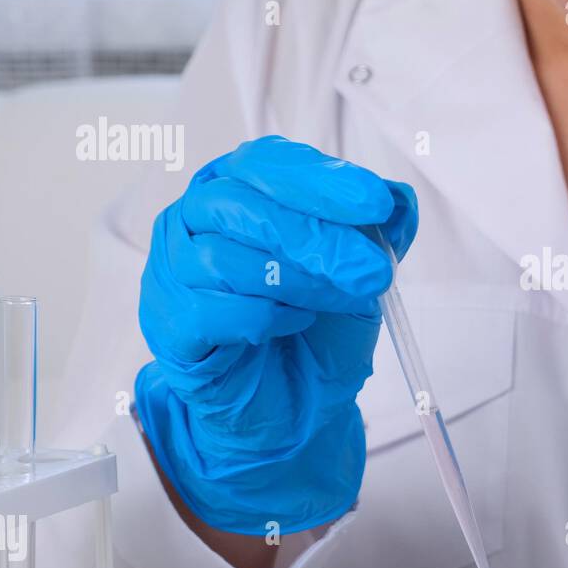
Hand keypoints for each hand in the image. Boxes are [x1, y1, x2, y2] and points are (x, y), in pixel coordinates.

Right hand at [135, 135, 416, 534]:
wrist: (300, 404)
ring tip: (339, 301)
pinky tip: (292, 324)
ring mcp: (173, 270)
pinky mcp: (169, 324)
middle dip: (318, 238)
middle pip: (244, 207)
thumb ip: (379, 232)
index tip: (376, 203)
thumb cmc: (320, 326)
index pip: (267, 163)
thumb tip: (399, 199)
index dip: (322, 180)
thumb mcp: (362, 273)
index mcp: (238, 186)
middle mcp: (195, 218)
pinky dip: (263, 319)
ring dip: (299, 283)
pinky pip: (212, 311)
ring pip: (225, 259)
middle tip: (373, 270)